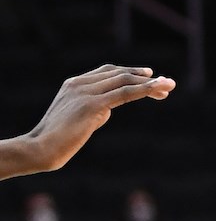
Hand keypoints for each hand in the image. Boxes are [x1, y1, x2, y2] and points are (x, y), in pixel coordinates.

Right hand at [23, 65, 174, 173]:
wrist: (40, 148)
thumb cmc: (59, 140)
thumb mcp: (79, 119)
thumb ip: (95, 110)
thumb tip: (109, 109)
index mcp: (74, 84)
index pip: (108, 72)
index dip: (131, 74)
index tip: (151, 80)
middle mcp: (79, 84)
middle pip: (119, 74)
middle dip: (145, 78)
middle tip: (167, 84)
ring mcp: (85, 92)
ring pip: (124, 81)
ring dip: (150, 83)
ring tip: (170, 85)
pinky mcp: (92, 105)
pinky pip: (124, 93)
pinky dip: (144, 90)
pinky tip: (159, 90)